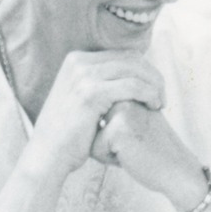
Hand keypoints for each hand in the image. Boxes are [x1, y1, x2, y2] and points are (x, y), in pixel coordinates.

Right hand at [24, 51, 165, 175]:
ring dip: (154, 85)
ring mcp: (83, 76)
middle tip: (162, 96)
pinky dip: (149, 94)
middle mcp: (78, 63)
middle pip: (131, 59)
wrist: (48, 155)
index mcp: (77, 60)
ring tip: (160, 103)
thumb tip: (129, 75)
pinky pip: (133, 86)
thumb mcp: (80, 100)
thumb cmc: (69, 134)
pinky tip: (155, 107)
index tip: (155, 89)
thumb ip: (101, 83)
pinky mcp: (90, 93)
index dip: (144, 70)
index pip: (123, 55)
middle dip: (152, 76)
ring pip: (135, 70)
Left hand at [90, 100, 206, 206]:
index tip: (137, 135)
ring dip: (108, 150)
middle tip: (136, 143)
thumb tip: (85, 113)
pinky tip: (133, 157)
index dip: (110, 133)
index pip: (96, 115)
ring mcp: (123, 110)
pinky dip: (110, 160)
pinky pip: (95, 150)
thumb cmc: (153, 149)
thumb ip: (113, 109)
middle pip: (90, 124)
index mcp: (129, 90)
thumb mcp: (135, 119)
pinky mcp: (119, 129)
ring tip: (134, 149)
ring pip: (90, 136)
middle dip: (106, 141)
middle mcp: (125, 95)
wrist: (179, 169)